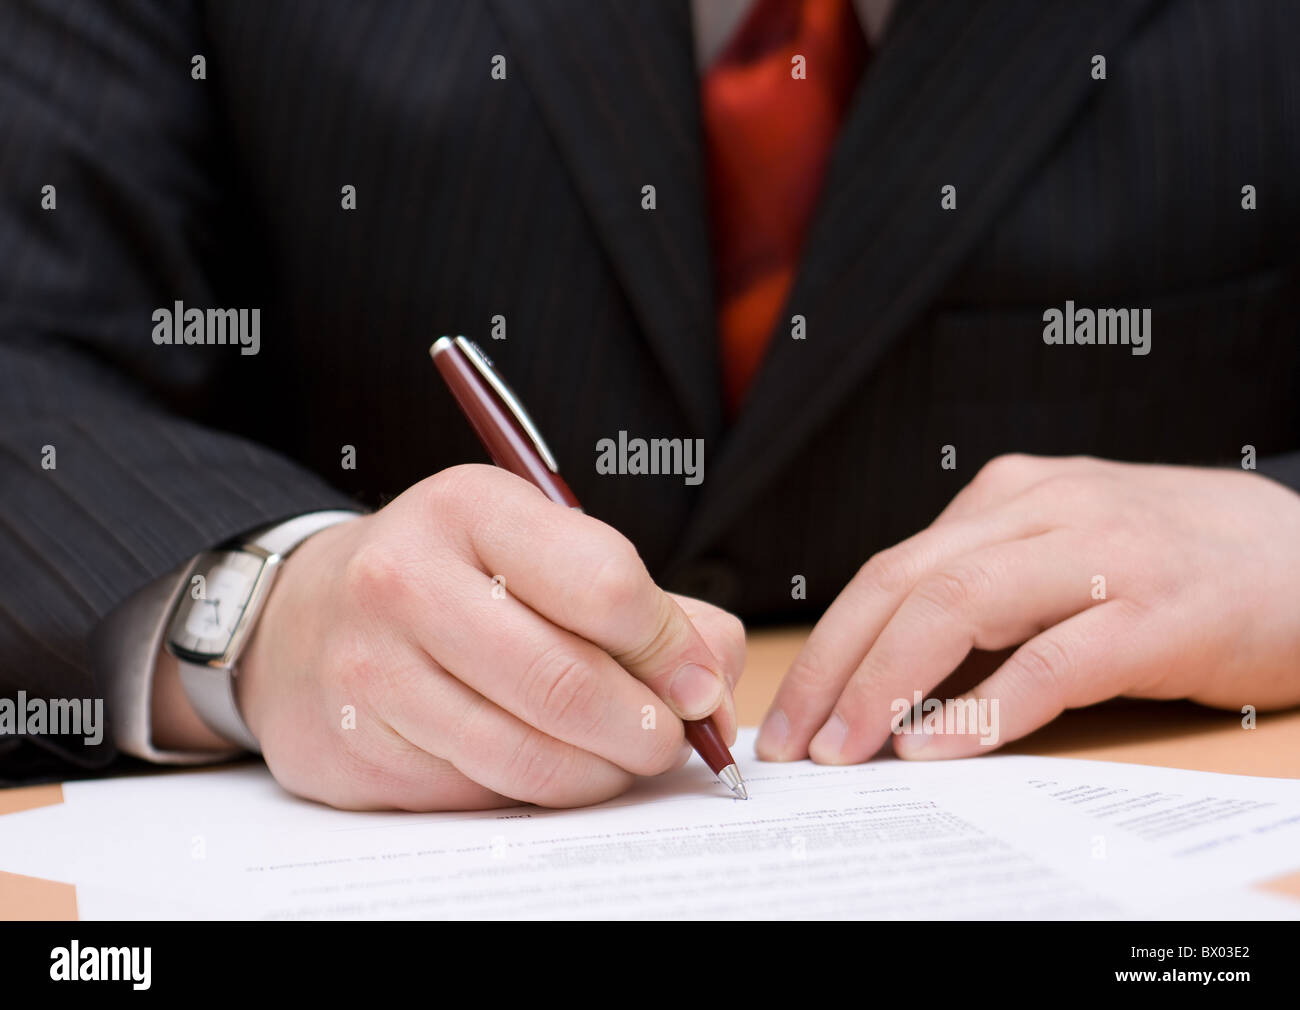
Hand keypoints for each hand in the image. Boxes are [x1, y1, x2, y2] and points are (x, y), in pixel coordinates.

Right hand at [209, 465, 742, 809]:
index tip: (698, 684)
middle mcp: (408, 579)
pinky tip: (546, 765)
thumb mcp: (539, 548)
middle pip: (568, 683)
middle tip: (670, 741)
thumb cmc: (452, 579)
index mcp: (471, 507)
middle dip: (645, 730)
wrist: (303, 619)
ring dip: (599, 774)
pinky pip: (478, 792)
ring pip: (526, 756)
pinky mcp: (353, 747)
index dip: (672, 649)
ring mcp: (371, 668)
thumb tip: (713, 684)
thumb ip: (648, 607)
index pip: (606, 585)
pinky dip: (534, 792)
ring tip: (619, 758)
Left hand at [757, 454, 1299, 763]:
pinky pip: (1054, 659)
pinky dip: (988, 706)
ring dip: (888, 685)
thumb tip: (887, 681)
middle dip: (834, 668)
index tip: (791, 714)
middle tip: (795, 744)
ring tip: (847, 750)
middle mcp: (1045, 510)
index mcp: (1011, 498)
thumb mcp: (1064, 557)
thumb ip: (986, 597)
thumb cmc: (1172, 566)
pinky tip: (939, 745)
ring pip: (959, 606)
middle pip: (904, 584)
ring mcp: (1103, 555)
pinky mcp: (1160, 613)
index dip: (828, 646)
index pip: (891, 571)